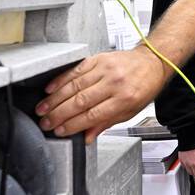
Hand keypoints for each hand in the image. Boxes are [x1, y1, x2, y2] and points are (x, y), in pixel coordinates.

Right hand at [36, 46, 167, 142]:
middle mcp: (114, 83)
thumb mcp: (131, 111)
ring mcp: (105, 69)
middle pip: (80, 101)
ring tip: (43, 109)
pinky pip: (75, 70)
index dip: (72, 125)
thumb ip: (106, 123)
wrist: (152, 61)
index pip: (92, 115)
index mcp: (124, 99)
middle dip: (58, 114)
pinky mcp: (98, 58)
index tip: (59, 131)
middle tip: (45, 122)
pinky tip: (50, 90)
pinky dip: (60, 80)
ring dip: (54, 99)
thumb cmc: (144, 86)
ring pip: (74, 86)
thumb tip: (86, 136)